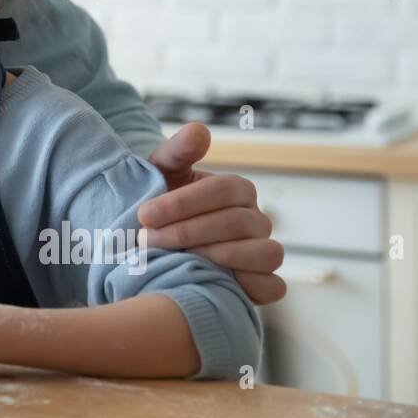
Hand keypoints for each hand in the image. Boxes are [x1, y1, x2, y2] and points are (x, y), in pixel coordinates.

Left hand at [142, 122, 286, 304]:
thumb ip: (177, 151)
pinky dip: (249, 286)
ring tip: (176, 261)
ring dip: (218, 258)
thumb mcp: (160, 176)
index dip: (184, 202)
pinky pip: (272, 287)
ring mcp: (263, 252)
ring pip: (264, 253)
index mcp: (237, 190)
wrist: (154, 247)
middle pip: (238, 223)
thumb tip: (199, 130)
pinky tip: (209, 283)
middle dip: (188, 232)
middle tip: (146, 241)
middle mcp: (257, 220)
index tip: (145, 215)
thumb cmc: (159, 207)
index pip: (223, 190)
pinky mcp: (262, 284)